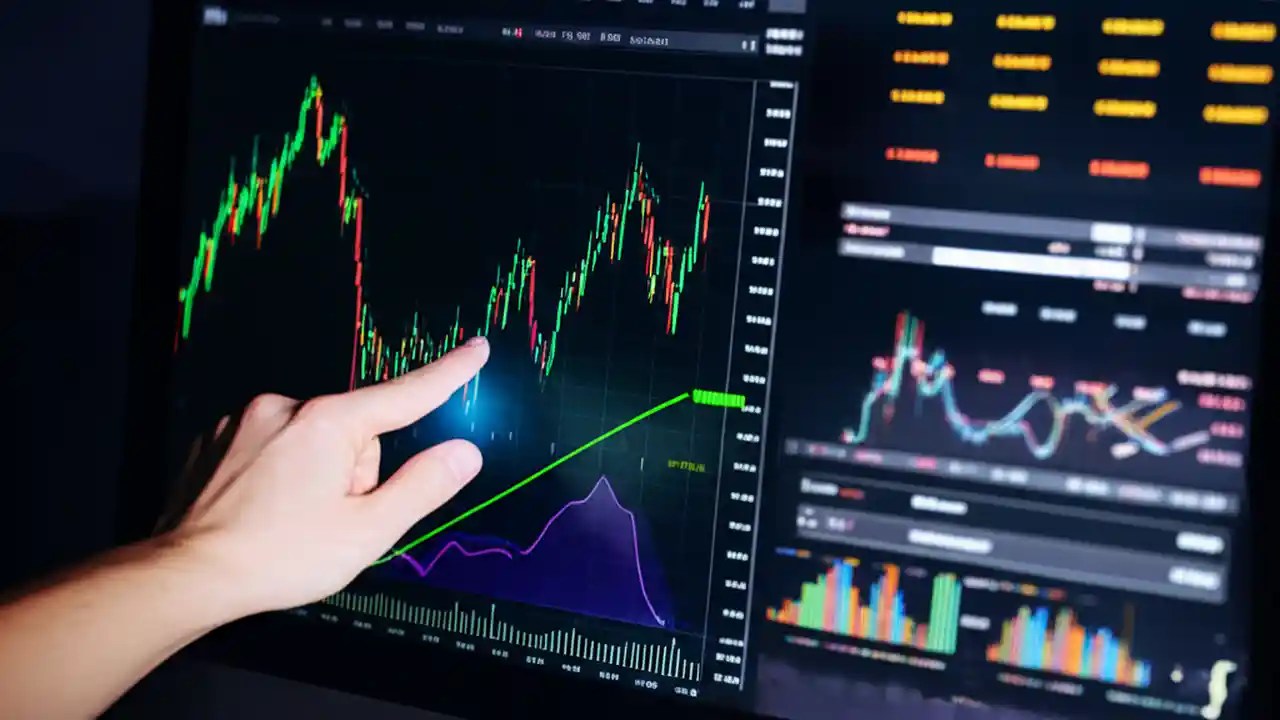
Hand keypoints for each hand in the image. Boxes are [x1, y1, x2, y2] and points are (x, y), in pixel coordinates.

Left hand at [160, 336, 489, 617]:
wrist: (185, 576)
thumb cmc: (281, 557)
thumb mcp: (367, 531)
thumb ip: (422, 486)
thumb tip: (465, 452)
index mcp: (328, 423)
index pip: (405, 395)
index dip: (447, 374)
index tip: (477, 348)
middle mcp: (285, 407)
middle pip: (353, 431)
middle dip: (355, 470)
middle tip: (333, 520)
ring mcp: (243, 421)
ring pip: (310, 440)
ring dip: (315, 474)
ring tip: (289, 523)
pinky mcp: (215, 441)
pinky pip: (271, 446)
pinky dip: (277, 474)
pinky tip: (261, 513)